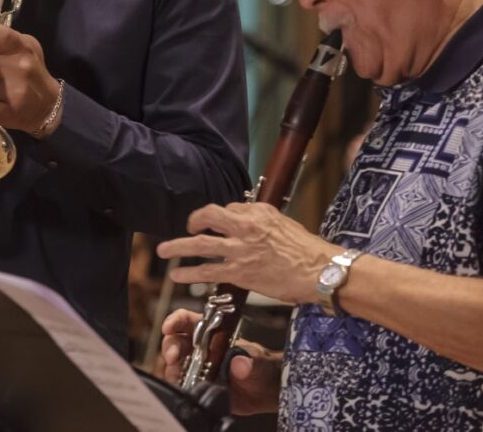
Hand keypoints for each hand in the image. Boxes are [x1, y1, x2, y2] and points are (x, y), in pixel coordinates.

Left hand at [155, 202, 340, 303]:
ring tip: (163, 250)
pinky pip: (208, 271)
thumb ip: (261, 221)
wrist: (319, 271)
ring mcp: (240, 250)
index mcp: (258, 212)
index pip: (229, 208)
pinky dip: (189, 273)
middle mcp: (245, 227)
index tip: (219, 225)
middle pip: (208, 216)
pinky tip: (177, 275)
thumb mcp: (283, 223)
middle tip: (187, 227)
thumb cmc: (306, 249)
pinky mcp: (240, 272)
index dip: (222, 217)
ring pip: (200, 244)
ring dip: (178, 247)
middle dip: (193, 221)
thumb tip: (245, 220)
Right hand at [158, 308, 282, 414]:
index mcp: (212, 334)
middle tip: (173, 357)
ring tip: (179, 377)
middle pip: (175, 342)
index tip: (168, 327)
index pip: (188, 320)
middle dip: (170, 347)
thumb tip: (240, 364)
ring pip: (174, 365)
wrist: (265, 391)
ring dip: (172, 370)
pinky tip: (184, 389)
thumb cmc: (262, 367)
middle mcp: (201, 349)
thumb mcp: (259, 362)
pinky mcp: (197, 386)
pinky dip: (178, 387)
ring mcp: (197, 368)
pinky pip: (180, 385)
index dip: (175, 321)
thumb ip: (250, 363)